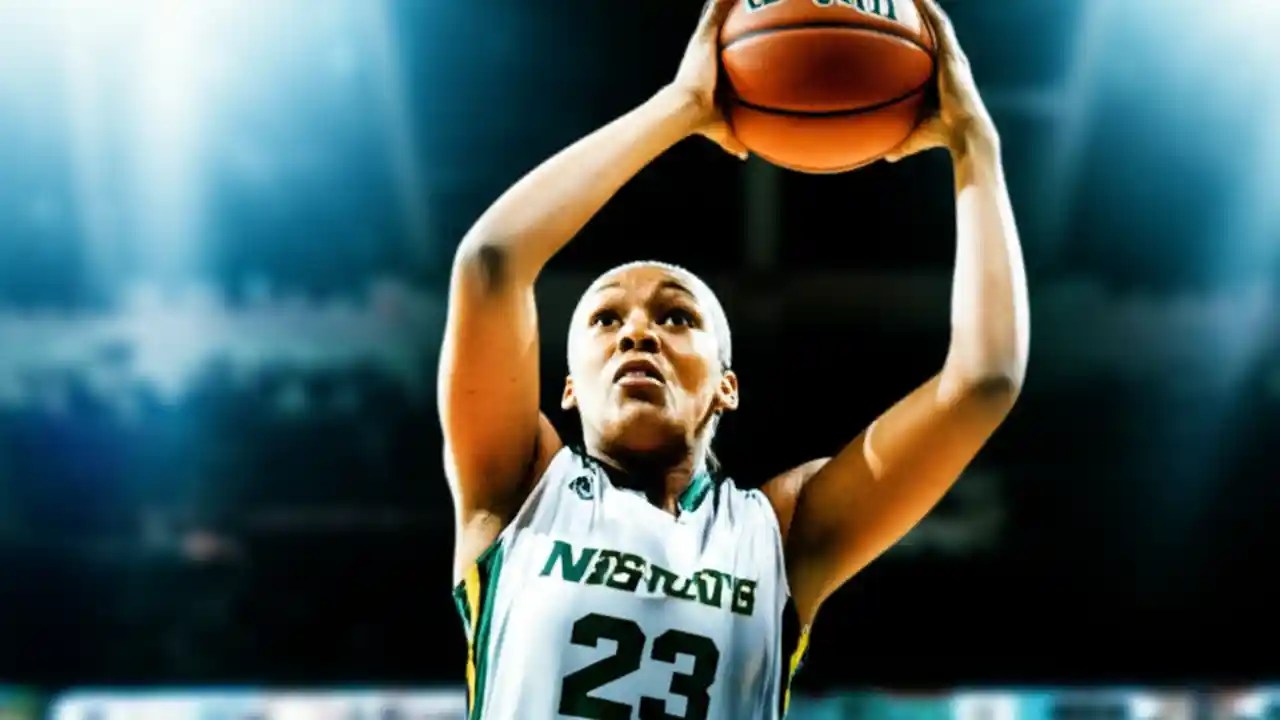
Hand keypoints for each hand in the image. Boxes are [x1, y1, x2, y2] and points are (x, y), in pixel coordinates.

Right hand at [669, 0, 748, 159]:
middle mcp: (703, 52)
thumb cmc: (700, 119)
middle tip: (739, 5)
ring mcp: (703, 43)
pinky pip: (716, 12)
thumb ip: (732, 139)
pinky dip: (723, 3)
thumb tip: (743, 155)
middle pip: (716, 26)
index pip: (718, 49)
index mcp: (706, 67)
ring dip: (724, 5)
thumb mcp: (722, 127)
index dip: (725, 39)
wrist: (685, 109)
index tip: (735, 31)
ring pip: (716, 14)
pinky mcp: (704, 37)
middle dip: (726, 13)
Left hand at [885, 0, 998, 162]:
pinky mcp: (952, 55)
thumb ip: (902, 142)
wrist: (964, 133)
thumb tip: (886, 156)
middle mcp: (950, 63)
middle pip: (935, 32)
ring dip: (925, 6)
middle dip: (923, 15)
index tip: (907, 27)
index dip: (922, 38)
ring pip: (938, 23)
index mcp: (943, 77)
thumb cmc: (942, 137)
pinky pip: (939, 26)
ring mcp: (952, 57)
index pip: (930, 52)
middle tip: (906, 2)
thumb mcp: (915, 135)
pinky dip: (928, 10)